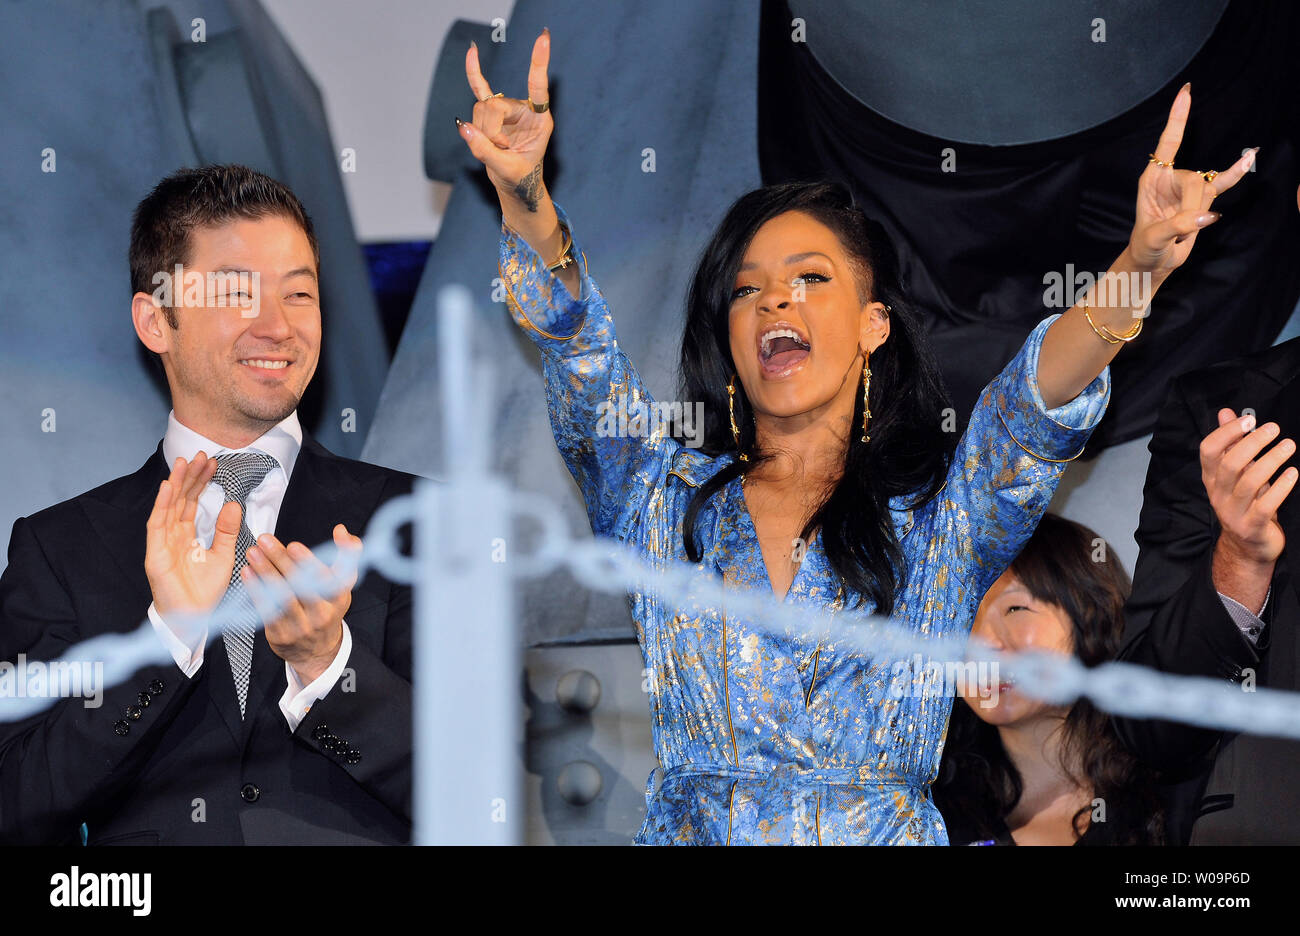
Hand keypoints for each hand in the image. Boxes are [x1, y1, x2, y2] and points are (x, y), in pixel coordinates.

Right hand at [145, 453, 240, 633]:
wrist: (195, 619)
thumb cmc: (205, 592)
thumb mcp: (224, 556)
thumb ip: (227, 530)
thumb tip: (233, 503)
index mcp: (187, 536)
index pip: (193, 502)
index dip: (201, 483)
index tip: (213, 464)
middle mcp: (173, 536)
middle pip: (181, 500)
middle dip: (190, 477)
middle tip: (201, 455)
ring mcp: (162, 544)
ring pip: (168, 507)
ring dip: (176, 483)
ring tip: (184, 462)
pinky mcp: (155, 554)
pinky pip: (157, 525)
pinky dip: (163, 505)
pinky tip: (169, 487)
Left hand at [242, 524, 361, 683]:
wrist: (315, 650)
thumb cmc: (326, 609)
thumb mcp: (342, 585)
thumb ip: (346, 556)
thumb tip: (341, 530)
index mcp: (339, 597)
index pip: (335, 576)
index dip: (313, 560)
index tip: (294, 545)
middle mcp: (322, 612)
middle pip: (302, 583)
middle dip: (281, 559)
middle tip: (266, 540)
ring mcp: (301, 625)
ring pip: (283, 595)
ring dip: (266, 571)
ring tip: (253, 552)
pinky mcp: (281, 633)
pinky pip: (267, 608)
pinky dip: (256, 589)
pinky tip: (248, 573)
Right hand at [458, 28, 552, 207]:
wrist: (516, 184)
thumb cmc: (519, 177)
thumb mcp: (506, 169)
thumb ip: (485, 150)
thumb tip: (463, 127)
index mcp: (539, 120)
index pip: (538, 87)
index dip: (539, 64)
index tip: (544, 39)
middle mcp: (524, 109)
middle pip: (494, 105)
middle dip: (489, 130)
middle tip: (498, 149)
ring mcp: (508, 109)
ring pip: (481, 108)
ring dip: (481, 131)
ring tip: (494, 148)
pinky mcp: (493, 113)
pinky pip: (480, 89)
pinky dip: (474, 72)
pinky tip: (471, 52)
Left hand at [1127, 84, 1256, 279]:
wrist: (1154, 260)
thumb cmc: (1147, 247)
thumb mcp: (1154, 238)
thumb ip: (1179, 226)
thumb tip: (1210, 215)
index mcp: (1151, 180)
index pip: (1167, 143)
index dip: (1178, 118)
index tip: (1186, 92)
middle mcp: (1170, 178)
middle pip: (1194, 180)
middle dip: (1193, 209)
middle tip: (1180, 231)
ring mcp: (1188, 187)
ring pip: (1209, 190)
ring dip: (1200, 214)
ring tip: (1183, 232)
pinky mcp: (1204, 198)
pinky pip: (1224, 182)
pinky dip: (1237, 172)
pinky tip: (1251, 155)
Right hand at [1201, 408, 1296, 565]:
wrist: (1247, 546)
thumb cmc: (1245, 502)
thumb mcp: (1236, 472)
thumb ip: (1231, 442)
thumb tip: (1226, 412)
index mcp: (1211, 478)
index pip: (1208, 450)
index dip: (1226, 432)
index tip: (1248, 419)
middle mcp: (1218, 494)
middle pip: (1230, 464)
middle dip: (1252, 443)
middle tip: (1274, 429)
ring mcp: (1233, 511)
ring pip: (1249, 482)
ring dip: (1271, 460)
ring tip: (1289, 445)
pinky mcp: (1252, 526)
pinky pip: (1266, 505)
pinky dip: (1281, 487)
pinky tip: (1293, 472)